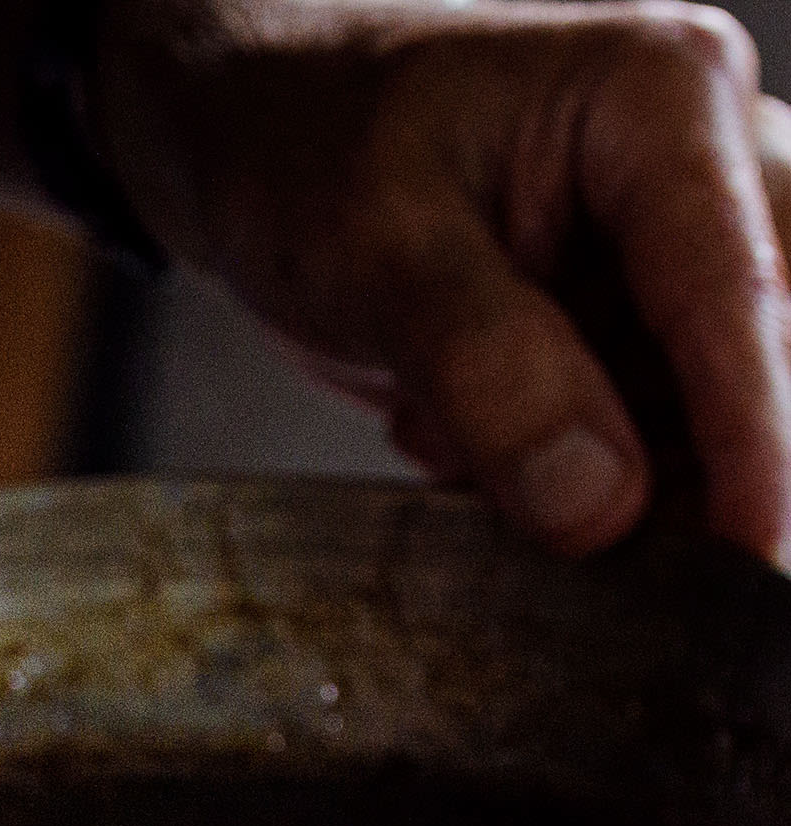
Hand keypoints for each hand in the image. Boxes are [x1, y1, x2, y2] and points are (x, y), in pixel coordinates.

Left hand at [99, 0, 790, 562]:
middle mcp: (705, 162)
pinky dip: (558, 470)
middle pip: (757, 349)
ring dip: (598, 474)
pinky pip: (644, 432)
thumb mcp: (376, 252)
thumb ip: (491, 372)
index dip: (753, 440)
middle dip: (672, 464)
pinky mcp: (634, 319)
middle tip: (544, 515)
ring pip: (701, 410)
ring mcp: (676, 246)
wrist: (257, 136)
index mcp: (664, 97)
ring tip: (444, 428)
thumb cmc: (307, 148)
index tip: (750, 554)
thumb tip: (603, 506)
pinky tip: (451, 429)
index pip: (739, 292)